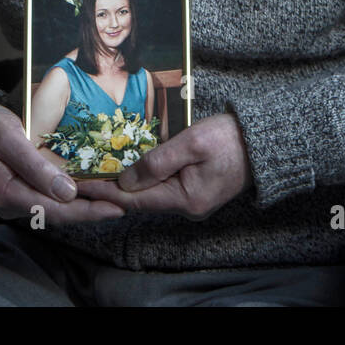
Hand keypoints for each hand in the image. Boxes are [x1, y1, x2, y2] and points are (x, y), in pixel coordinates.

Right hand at [0, 98, 124, 224]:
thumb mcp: (9, 138)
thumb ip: (35, 166)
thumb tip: (67, 193)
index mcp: (6, 193)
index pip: (55, 209)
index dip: (88, 210)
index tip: (116, 208)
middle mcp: (10, 203)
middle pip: (58, 213)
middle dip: (92, 210)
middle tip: (124, 205)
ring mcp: (13, 198)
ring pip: (55, 207)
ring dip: (84, 204)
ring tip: (114, 199)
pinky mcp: (17, 189)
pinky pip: (47, 197)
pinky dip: (70, 194)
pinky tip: (89, 189)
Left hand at [76, 113, 252, 220]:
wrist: (264, 139)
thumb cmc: (230, 138)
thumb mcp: (191, 143)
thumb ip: (157, 162)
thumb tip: (125, 182)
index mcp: (186, 199)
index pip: (135, 199)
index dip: (106, 191)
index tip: (80, 184)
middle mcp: (188, 206)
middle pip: (141, 199)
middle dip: (111, 188)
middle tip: (81, 176)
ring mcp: (193, 199)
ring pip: (151, 192)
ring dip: (126, 182)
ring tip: (97, 170)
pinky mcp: (196, 188)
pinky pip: (163, 185)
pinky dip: (144, 177)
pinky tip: (128, 167)